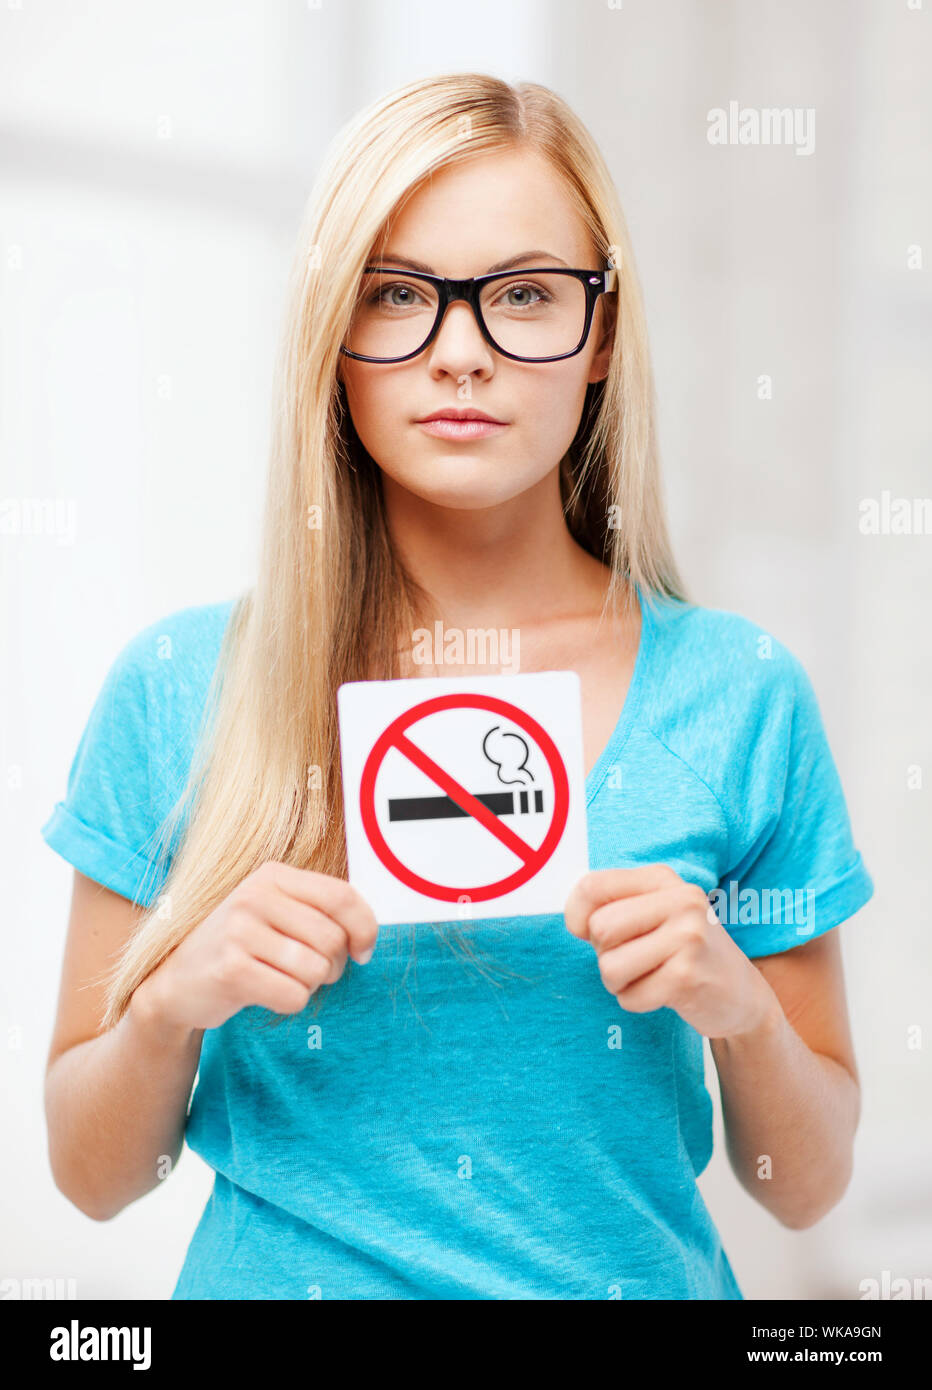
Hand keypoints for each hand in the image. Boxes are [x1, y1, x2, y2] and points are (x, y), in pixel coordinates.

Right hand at [134, 861, 378, 1032]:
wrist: (176, 983)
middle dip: (333, 965)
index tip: (363, 952)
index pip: (342, 896)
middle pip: (333, 938)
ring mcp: (239, 931)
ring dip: (309, 986)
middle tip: (309, 971)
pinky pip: (294, 995)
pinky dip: (289, 1002)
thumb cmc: (241, 948)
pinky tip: (264, 993)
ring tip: (282, 979)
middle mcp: (255, 896)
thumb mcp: (275, 914)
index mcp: (272, 876)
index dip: (365, 928)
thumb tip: (369, 936)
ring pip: (316, 970)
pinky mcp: (231, 970)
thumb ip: (319, 912)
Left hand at [563, 864, 776, 1038]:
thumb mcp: (653, 915)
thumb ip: (612, 908)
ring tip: (649, 977)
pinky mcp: (688, 976)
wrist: (743, 995)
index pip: (591, 886)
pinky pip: (630, 997)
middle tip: (635, 959)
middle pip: (599, 929)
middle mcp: (680, 900)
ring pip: (609, 966)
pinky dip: (637, 1002)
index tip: (592, 934)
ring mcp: (688, 936)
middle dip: (605, 954)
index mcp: (663, 879)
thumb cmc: (683, 952)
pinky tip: (664, 993)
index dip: (577, 917)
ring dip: (619, 983)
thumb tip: (574, 921)